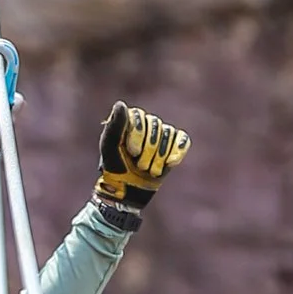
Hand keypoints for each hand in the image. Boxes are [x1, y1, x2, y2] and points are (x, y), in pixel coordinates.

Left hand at [93, 101, 188, 229]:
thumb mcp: (109, 147)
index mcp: (130, 120)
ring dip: (159, 156)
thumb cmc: (115, 168)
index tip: (132, 152)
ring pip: (169, 134)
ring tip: (150, 170)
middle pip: (156, 125)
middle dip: (148, 150)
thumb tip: (121, 104)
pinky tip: (170, 164)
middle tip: (140, 166)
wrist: (128, 190)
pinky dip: (178, 152)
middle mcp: (147, 124)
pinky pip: (183, 140)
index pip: (140, 116)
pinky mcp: (173, 147)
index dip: (138, 135)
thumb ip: (115, 126)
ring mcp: (161, 135)